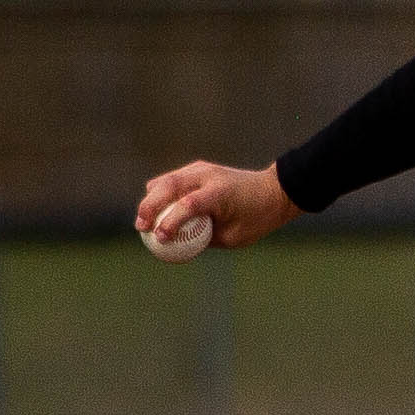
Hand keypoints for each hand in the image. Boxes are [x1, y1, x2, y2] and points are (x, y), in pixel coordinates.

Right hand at [134, 159, 295, 259]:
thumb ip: (204, 238)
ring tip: (143, 221)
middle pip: (169, 186)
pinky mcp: (197, 169)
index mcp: (220, 193)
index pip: (189, 204)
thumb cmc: (256, 218)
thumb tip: (177, 246)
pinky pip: (171, 180)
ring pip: (166, 180)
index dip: (171, 222)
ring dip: (150, 199)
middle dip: (150, 207)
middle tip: (141, 227)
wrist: (272, 191)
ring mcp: (201, 169)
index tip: (160, 238)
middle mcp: (208, 176)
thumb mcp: (234, 237)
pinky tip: (154, 210)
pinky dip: (159, 193)